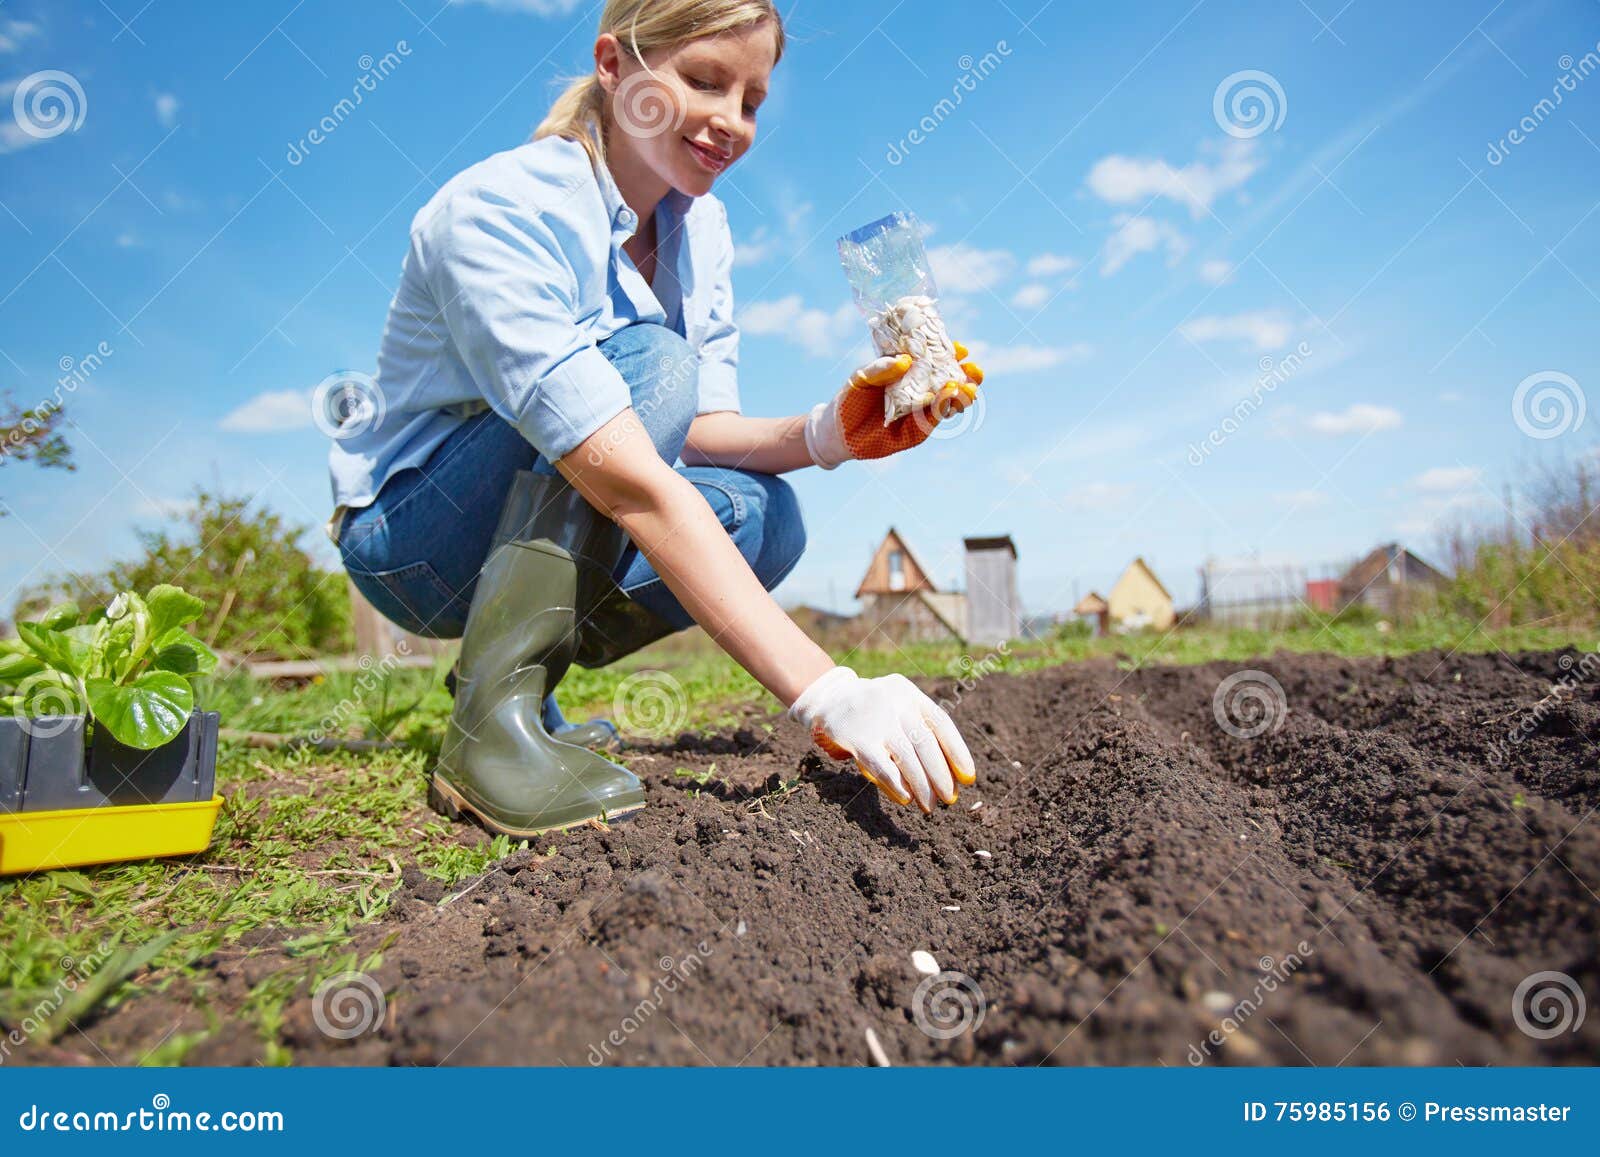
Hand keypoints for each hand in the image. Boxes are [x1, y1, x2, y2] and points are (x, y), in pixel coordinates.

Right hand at [788, 666, 976, 811]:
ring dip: (922, 786)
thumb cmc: (872, 708)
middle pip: (926, 744)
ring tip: (930, 805)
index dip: (958, 752)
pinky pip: (882, 766)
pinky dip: (896, 784)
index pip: (941, 723)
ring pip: (907, 758)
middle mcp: (895, 703)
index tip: (968, 778)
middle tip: (949, 799)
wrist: (827, 697)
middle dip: (941, 775)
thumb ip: (919, 728)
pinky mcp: (857, 738)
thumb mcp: (897, 703)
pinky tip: (906, 798)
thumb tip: (950, 773)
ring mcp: (875, 720)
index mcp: (909, 693)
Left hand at [804, 341, 983, 468]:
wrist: (839, 432)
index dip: (951, 353)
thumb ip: (879, 368)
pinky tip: (947, 401)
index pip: (936, 359)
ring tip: (964, 389)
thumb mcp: (860, 378)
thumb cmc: (850, 398)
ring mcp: (922, 410)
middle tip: (972, 370)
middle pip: (952, 380)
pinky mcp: (919, 430)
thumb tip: (904, 361)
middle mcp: (920, 389)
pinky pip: (936, 418)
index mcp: (910, 371)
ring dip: (961, 394)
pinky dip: (944, 409)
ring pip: (950, 401)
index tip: (960, 348)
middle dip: (967, 375)